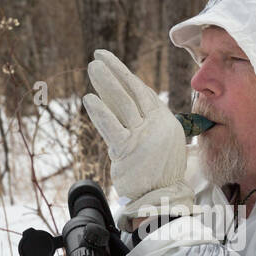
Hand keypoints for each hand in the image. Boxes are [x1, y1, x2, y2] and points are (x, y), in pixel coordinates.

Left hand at [83, 49, 193, 218]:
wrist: (160, 199)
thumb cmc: (157, 173)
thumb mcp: (158, 143)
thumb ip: (143, 124)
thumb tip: (118, 105)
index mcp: (166, 121)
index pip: (142, 92)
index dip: (125, 76)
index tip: (110, 63)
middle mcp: (157, 125)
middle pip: (133, 91)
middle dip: (114, 71)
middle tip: (98, 56)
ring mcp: (144, 136)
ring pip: (122, 103)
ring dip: (106, 82)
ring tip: (92, 67)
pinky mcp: (129, 149)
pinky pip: (112, 127)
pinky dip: (100, 111)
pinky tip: (89, 98)